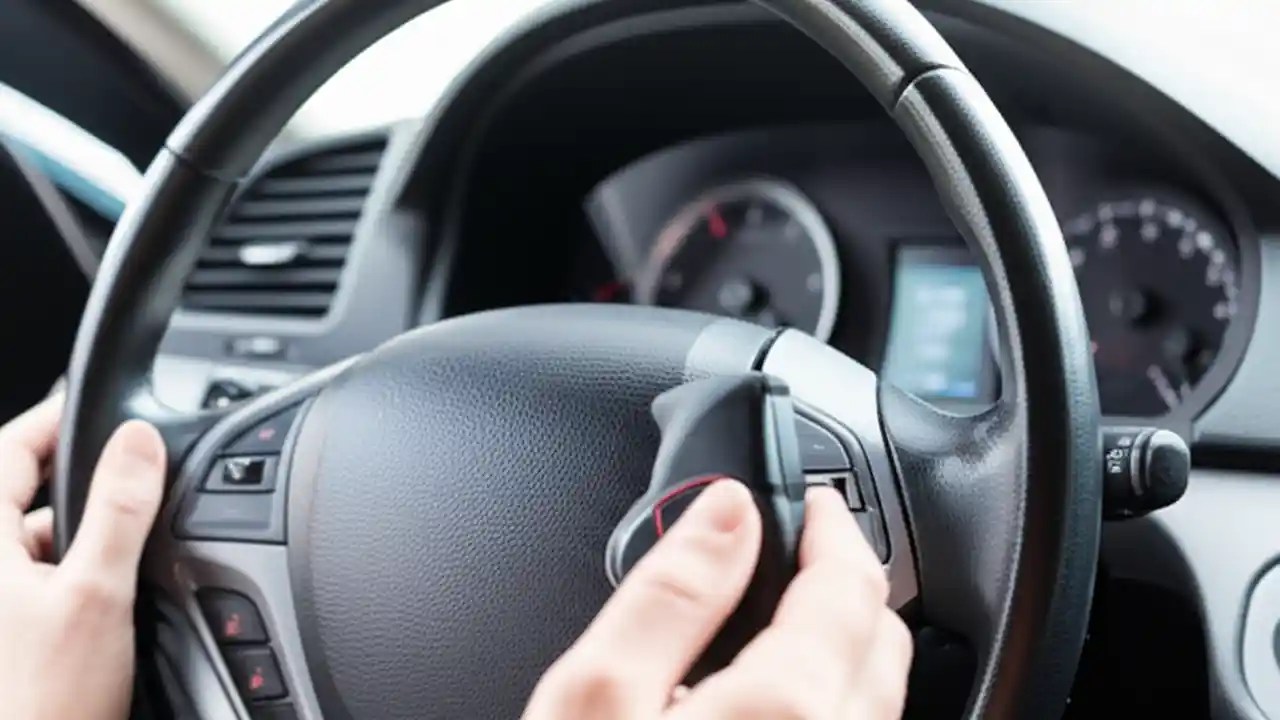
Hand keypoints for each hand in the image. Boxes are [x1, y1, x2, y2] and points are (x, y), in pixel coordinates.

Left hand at [0, 395, 166, 719]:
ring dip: (79, 539)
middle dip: (83, 483)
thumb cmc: (36, 705)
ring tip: (129, 559)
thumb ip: (120, 508)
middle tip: (139, 479)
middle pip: (23, 492)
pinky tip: (108, 606)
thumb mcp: (96, 594)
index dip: (58, 417)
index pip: (12, 445)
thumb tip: (140, 442)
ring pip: (30, 542)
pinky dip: (71, 580)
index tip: (99, 403)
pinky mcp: (5, 637)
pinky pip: (33, 585)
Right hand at [524, 480, 911, 718]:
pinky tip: (771, 704)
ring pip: (875, 701)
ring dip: (844, 645)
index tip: (811, 499)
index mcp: (790, 708)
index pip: (849, 582)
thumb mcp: (593, 699)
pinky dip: (829, 702)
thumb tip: (725, 508)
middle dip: (845, 581)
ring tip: (782, 619)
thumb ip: (667, 594)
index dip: (829, 522)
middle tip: (798, 549)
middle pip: (882, 640)